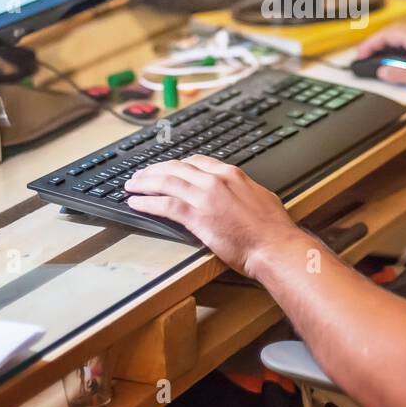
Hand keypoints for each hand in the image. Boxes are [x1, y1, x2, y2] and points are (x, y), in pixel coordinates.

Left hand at [125, 155, 302, 275]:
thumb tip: (240, 193)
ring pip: (166, 183)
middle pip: (176, 168)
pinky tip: (136, 204)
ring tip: (131, 186)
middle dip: (154, 170)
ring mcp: (205, 198)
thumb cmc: (272, 228)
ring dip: (144, 183)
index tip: (167, 169)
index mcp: (230, 174)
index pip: (196, 162)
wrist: (274, 245)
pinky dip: (147, 203)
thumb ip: (244, 191)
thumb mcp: (261, 197)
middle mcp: (215, 181)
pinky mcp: (197, 217)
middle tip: (141, 175)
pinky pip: (165, 205)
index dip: (176, 165)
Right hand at [355, 23, 405, 96]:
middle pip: (396, 31)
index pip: (389, 35)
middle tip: (365, 53)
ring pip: (405, 34)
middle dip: (378, 42)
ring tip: (378, 54)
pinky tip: (399, 55)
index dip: (372, 44)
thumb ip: (397, 74)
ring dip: (390, 43)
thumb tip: (382, 72)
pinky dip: (402, 45)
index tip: (361, 53)